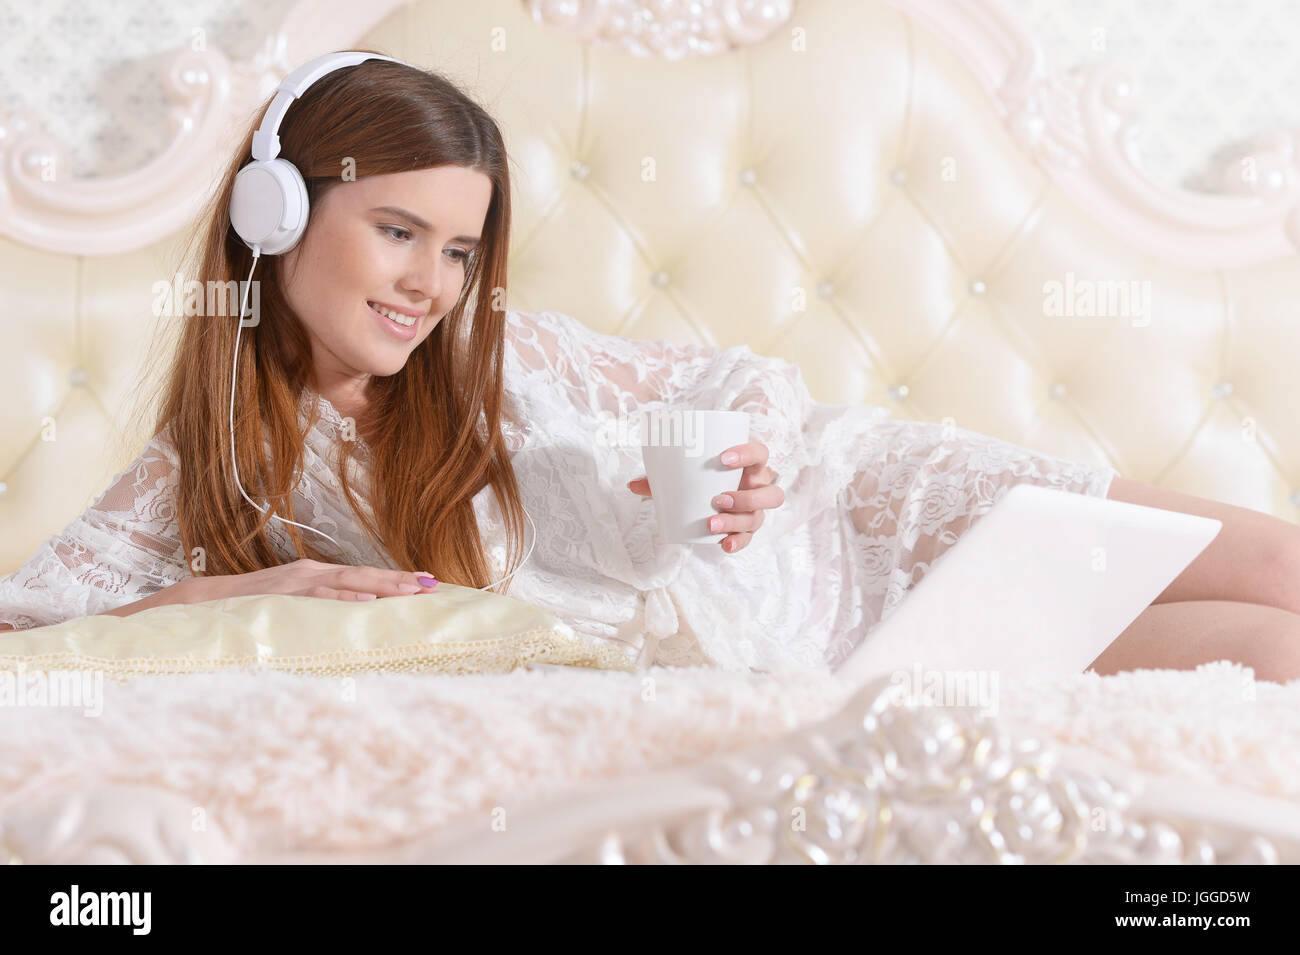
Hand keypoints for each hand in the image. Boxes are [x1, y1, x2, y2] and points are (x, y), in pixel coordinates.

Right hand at [181, 559, 439, 602]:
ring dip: (380, 587)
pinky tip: (364, 603)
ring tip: (409, 591)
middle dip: (398, 580)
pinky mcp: (280, 595)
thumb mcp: (291, 605)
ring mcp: (295, 583)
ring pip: (346, 582)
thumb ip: (319, 607)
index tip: (427, 582)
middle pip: (362, 575)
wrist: (201, 602)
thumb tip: (355, 618)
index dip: (395, 579)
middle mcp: (309, 573)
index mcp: (314, 575)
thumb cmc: (250, 608)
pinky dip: (341, 599)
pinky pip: (316, 597)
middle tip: (431, 585)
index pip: (362, 576)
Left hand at [626, 440, 783, 553]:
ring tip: (711, 522)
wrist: (714, 494)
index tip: (723, 459)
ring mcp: (757, 510)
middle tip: (718, 499)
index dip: (747, 454)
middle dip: (746, 498)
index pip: (760, 454)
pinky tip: (724, 545)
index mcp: (750, 465)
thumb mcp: (686, 475)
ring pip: (759, 517)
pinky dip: (738, 542)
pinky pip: (750, 538)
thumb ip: (661, 478)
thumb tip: (630, 484)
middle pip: (769, 492)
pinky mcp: (749, 529)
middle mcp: (760, 488)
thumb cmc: (704, 479)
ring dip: (737, 521)